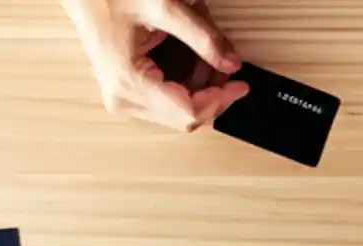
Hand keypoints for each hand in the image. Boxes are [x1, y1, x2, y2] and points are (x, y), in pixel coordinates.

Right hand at [63, 0, 248, 130]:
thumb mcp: (163, 7)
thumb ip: (203, 36)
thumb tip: (231, 64)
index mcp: (129, 82)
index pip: (188, 111)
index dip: (220, 100)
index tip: (239, 84)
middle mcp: (123, 98)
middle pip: (184, 118)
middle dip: (212, 95)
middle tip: (227, 68)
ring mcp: (122, 99)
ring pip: (177, 113)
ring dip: (200, 91)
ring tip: (209, 59)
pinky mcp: (126, 93)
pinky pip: (166, 104)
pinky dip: (187, 87)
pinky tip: (193, 64)